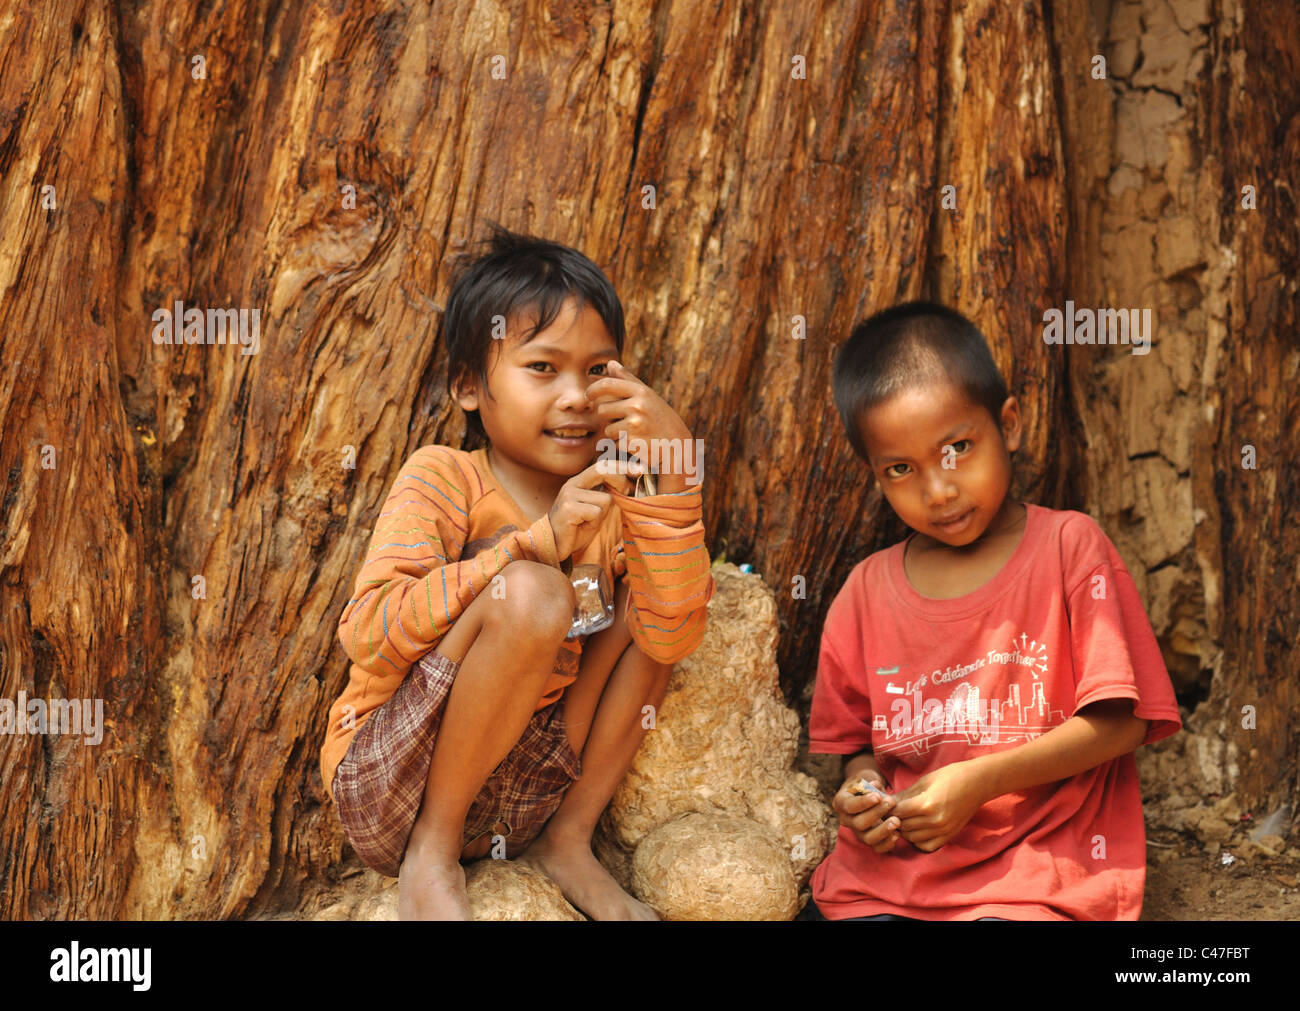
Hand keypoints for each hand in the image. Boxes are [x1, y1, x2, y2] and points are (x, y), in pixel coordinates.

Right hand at [547, 457, 641, 560]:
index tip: (639, 469)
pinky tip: (580, 527)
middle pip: (604, 471)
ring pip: (605, 499)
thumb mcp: (594, 510)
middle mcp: (572, 484)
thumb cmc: (575, 530)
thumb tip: (630, 487)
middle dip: (621, 482)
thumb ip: (606, 497)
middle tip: (626, 494)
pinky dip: (594, 522)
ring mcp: (569, 495)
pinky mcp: (568, 508)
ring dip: (602, 515)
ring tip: (587, 523)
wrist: (552, 547)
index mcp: (578, 482)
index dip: (622, 466)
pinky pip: (596, 512)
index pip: (602, 466)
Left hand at [585, 361, 693, 486]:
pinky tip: (638, 443)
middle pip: (602, 409)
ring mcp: (635, 424)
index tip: (588, 395)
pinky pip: (615, 442)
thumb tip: (611, 363)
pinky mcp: (633, 442)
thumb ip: (628, 380)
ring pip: (607, 428)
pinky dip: (623, 445)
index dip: (593, 389)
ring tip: (634, 433)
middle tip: (623, 422)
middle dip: (608, 417)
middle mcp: (638, 405)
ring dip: (616, 433)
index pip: (607, 385)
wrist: (679, 446)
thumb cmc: (661, 419)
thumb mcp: (648, 396)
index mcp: (641, 392)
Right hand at [831, 774, 901, 854]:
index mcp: (841, 803)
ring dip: (883, 831)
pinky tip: (897, 834)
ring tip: (897, 821)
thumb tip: (876, 785)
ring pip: (867, 839)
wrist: (869, 791)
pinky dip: (888, 844)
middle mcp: (846, 820)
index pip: (849, 806)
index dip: (863, 803)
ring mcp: (858, 832)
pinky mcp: (870, 839)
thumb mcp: (865, 777)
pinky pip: (877, 848)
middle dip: (876, 814)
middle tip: (891, 802)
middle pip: (858, 824)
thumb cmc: (866, 782)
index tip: (878, 796)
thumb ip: (870, 782)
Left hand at [891, 761, 986, 851]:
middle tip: (891, 813)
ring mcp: (943, 831)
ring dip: (905, 830)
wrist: (978, 782)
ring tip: (904, 819)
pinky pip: (927, 846)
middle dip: (894, 819)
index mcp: (926, 804)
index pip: (897, 812)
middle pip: (903, 827)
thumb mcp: (924, 781)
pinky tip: (917, 830)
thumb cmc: (950, 776)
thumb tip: (887, 802)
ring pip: (912, 838)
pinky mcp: (949, 836)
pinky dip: (918, 841)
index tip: (884, 805)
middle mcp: (935, 821)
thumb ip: (905, 795)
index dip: (888, 808)